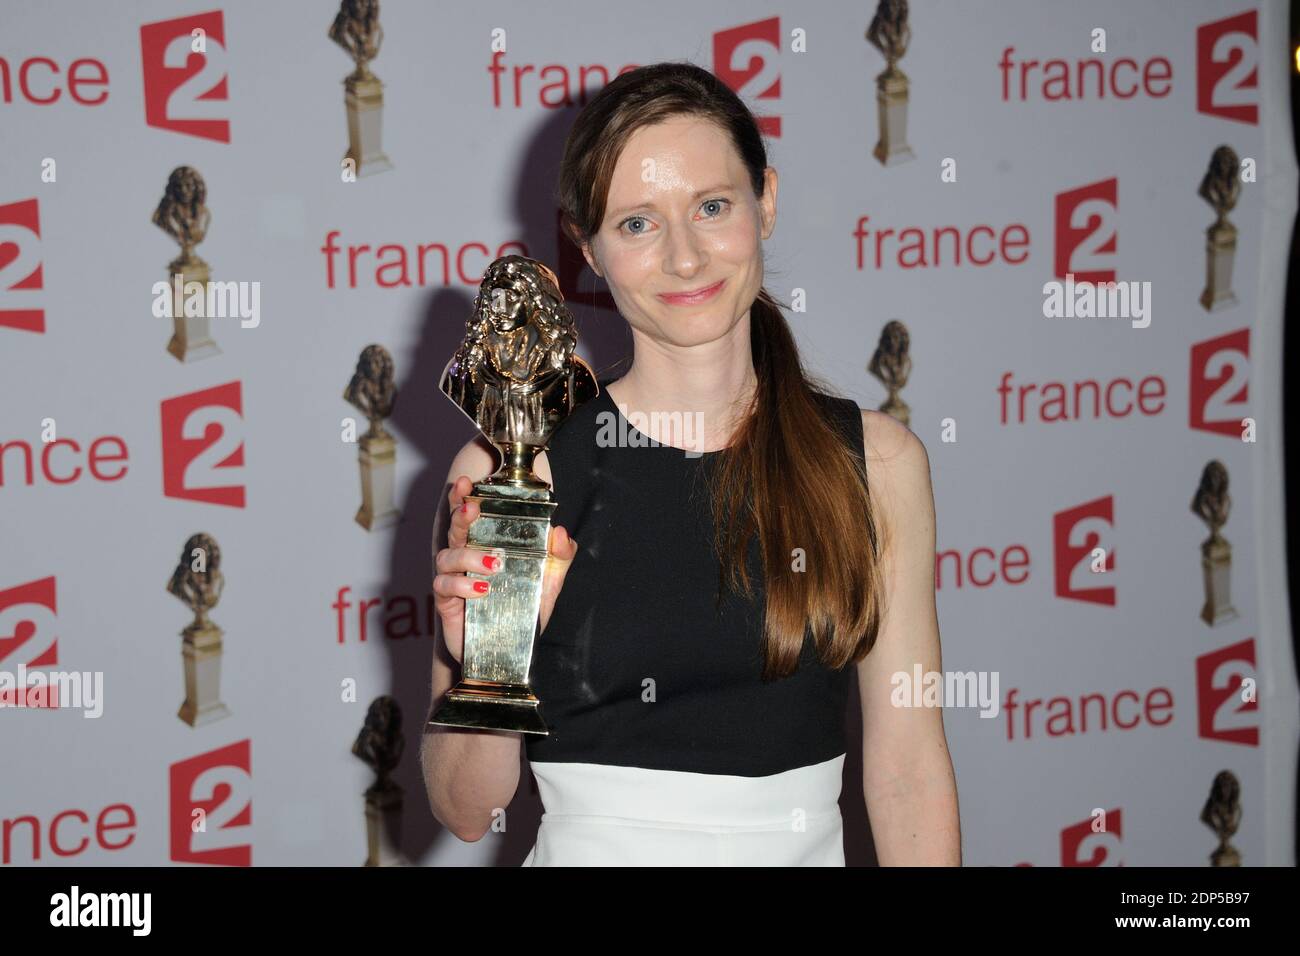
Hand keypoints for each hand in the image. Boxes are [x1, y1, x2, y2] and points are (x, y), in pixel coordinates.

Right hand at [433, 475, 578, 664]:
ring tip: (493, 564)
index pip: (472, 517)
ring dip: (468, 555)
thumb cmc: (523, 616)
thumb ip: (559, 559)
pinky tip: (482, 590)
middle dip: (459, 514)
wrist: (510, 658)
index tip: (467, 483)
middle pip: (455, 529)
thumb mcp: (549, 585)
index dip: (465, 497)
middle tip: (470, 507)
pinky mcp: (446, 604)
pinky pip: (444, 587)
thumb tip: (561, 532)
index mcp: (487, 548)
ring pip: (447, 556)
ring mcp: (455, 581)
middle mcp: (467, 560)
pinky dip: (462, 585)